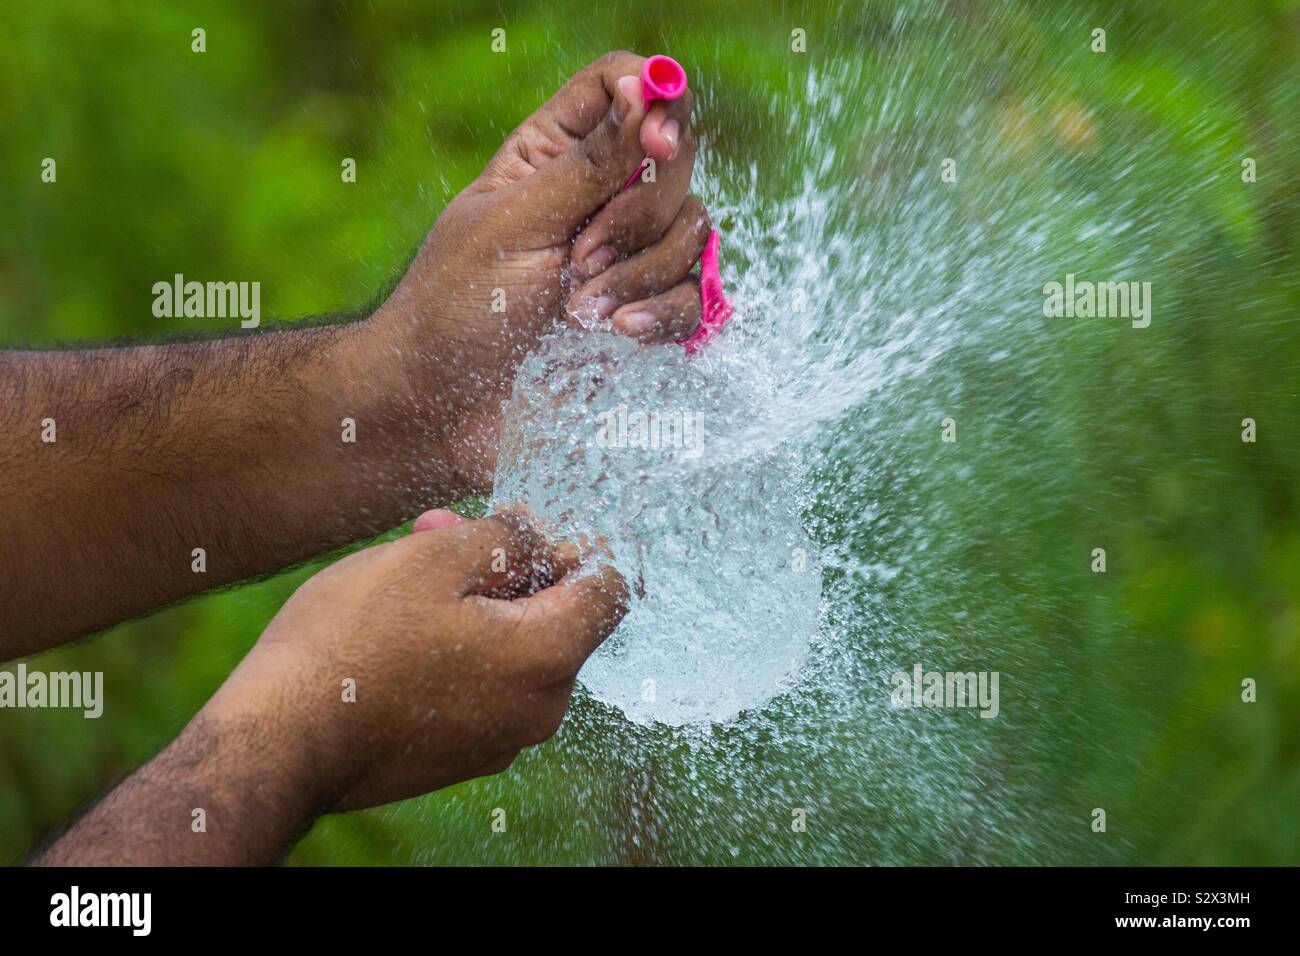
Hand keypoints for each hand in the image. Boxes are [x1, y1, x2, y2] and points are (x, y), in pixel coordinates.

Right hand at [199, 511, 627, 811]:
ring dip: (478, 603)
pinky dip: (461, 648)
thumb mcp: (431, 560)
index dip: (574, 542)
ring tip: (412, 569)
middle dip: (509, 566)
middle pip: (556, 617)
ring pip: (513, 650)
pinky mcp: (461, 756)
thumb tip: (539, 537)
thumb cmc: (351, 644)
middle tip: (446, 532)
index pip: (608, 590)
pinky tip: (403, 625)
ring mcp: (500, 740)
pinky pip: (484, 687)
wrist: (280, 742)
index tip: (524, 523)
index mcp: (547, 657)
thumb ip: (504, 538)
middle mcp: (539, 709)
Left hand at [367, 51, 711, 493]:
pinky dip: (665, 314)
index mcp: (551, 155)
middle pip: (673, 160)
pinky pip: (694, 297)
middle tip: (578, 260)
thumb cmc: (456, 310)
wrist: (445, 411)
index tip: (655, 146)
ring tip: (578, 313)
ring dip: (640, 274)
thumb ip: (589, 166)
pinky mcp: (645, 315)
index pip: (622, 87)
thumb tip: (648, 91)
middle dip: (636, 215)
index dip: (655, 101)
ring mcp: (626, 257)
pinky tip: (620, 333)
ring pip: (691, 232)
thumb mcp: (515, 226)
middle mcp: (596, 197)